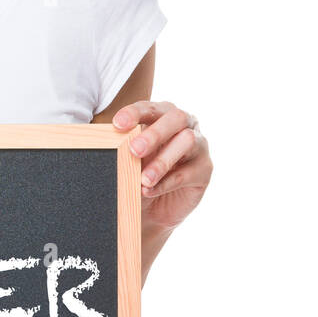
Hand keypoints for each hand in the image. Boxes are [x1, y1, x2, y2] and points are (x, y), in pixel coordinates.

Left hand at [112, 100, 212, 229]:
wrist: (153, 208)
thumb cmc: (139, 174)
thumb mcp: (128, 160)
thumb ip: (124, 149)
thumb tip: (113, 145)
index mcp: (162, 115)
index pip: (150, 108)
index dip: (135, 113)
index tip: (118, 124)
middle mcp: (185, 125)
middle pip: (176, 118)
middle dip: (154, 133)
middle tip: (134, 150)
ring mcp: (199, 146)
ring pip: (188, 142)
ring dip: (163, 161)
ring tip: (144, 179)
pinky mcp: (205, 170)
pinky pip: (188, 173)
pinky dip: (166, 183)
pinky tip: (149, 191)